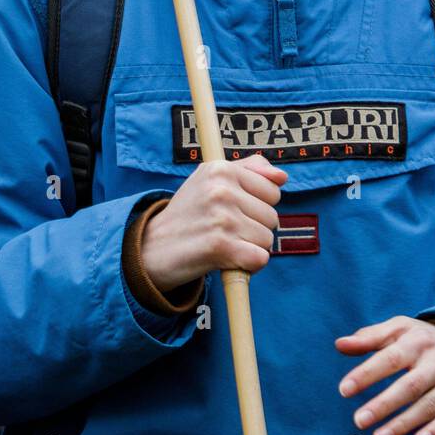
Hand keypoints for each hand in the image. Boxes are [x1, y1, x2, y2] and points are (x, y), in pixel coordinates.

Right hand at [140, 154, 287, 291]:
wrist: (152, 248)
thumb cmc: (189, 213)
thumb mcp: (211, 179)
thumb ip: (249, 170)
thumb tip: (282, 177)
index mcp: (221, 168)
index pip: (272, 189)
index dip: (258, 205)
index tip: (235, 210)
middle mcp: (221, 189)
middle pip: (272, 216)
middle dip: (254, 228)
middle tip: (225, 230)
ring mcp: (221, 217)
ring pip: (267, 239)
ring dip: (249, 248)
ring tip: (223, 243)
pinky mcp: (220, 246)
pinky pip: (260, 258)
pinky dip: (248, 266)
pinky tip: (227, 260)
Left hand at [336, 316, 434, 434]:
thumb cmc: (430, 342)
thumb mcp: (403, 330)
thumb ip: (371, 337)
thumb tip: (340, 345)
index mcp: (418, 339)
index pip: (389, 357)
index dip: (367, 374)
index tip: (344, 390)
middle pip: (409, 385)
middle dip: (383, 404)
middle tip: (359, 420)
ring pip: (428, 405)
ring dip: (403, 423)